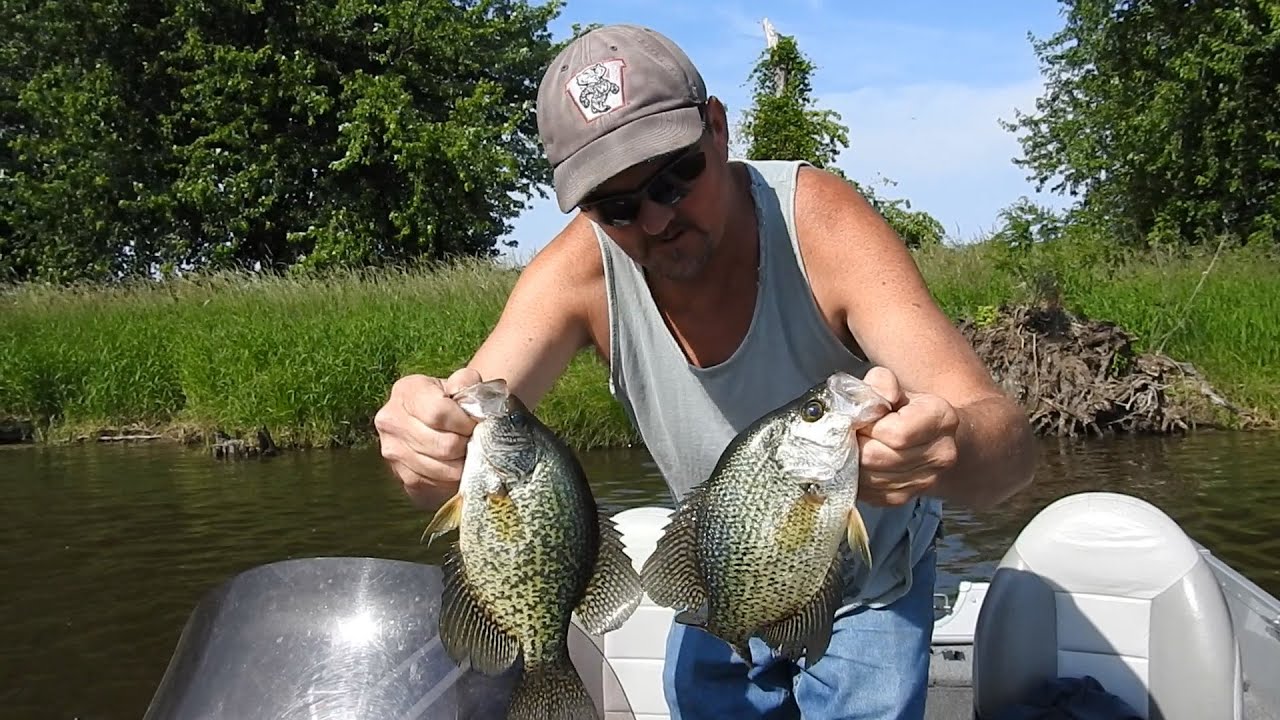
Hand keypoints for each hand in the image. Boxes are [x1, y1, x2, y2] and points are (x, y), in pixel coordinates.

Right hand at [374, 367, 481, 509]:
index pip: (438, 413)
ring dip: (462, 464)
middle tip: (474, 441)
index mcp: (406, 391)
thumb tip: (470, 402)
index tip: (475, 423)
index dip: (464, 422)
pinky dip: (451, 480)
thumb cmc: (453, 400)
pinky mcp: (400, 476)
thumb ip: (467, 382)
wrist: (438, 420)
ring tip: (468, 453)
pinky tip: (457, 467)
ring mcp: (392, 451)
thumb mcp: (461, 382)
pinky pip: (433, 484)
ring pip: (440, 468)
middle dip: (466, 445)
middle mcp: (390, 420)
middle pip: (442, 445)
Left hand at [856, 366, 959, 506]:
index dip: (868, 426)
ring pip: (870, 478)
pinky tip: (856, 464)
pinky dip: (856, 479)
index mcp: (941, 419)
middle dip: (855, 444)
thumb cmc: (905, 408)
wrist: (927, 436)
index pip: (896, 433)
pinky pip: (870, 494)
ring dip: (852, 462)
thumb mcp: (894, 386)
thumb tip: (870, 403)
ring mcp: (926, 480)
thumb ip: (880, 383)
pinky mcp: (906, 497)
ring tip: (854, 446)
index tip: (860, 418)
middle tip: (850, 433)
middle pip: (878, 458)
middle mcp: (940, 453)